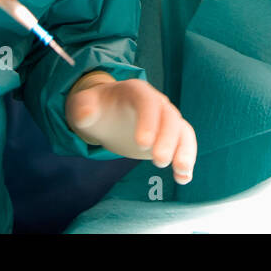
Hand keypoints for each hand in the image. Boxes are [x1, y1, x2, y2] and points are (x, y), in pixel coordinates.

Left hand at [65, 75, 196, 183]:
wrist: (107, 115)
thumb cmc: (95, 108)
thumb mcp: (83, 106)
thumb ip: (83, 108)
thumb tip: (86, 115)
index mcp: (136, 91)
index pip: (147, 102)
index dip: (148, 121)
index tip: (142, 145)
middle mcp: (156, 103)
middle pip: (169, 117)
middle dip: (168, 139)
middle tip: (159, 162)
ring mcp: (165, 120)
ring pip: (182, 131)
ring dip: (185, 150)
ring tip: (182, 171)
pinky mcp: (169, 137)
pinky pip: (184, 144)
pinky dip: (187, 160)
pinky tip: (183, 179)